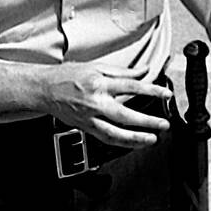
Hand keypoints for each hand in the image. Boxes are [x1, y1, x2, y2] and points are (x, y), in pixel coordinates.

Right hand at [42, 64, 172, 147]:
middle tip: (163, 124)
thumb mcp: (96, 66)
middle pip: (125, 115)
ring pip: (115, 134)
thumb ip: (123, 71)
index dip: (151, 90)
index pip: (131, 86)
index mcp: (100, 83)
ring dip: (135, 139)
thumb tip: (144, 70)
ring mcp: (89, 118)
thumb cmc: (67, 76)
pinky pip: (106, 138)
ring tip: (151, 139)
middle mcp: (95, 102)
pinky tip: (133, 143)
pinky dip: (122, 143)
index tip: (165, 94)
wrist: (44, 89)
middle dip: (147, 122)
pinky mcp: (85, 127)